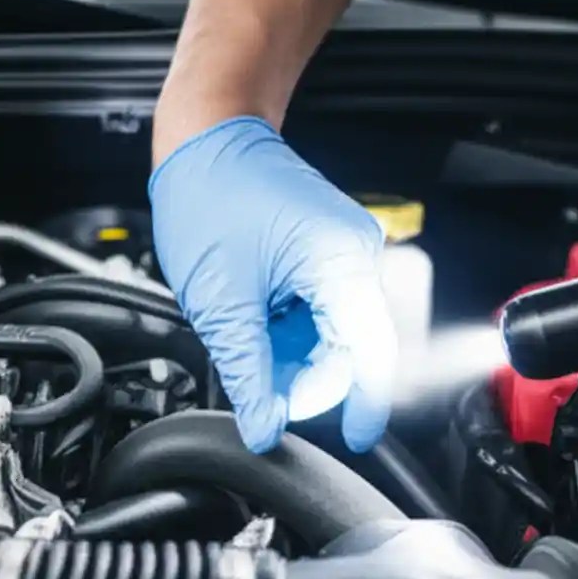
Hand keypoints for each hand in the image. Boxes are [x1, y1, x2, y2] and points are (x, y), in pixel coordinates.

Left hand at [149, 116, 396, 452]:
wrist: (206, 137)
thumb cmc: (211, 193)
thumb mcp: (221, 299)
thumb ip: (248, 372)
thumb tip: (263, 427)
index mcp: (340, 262)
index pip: (371, 355)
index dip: (364, 406)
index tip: (356, 440)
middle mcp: (356, 255)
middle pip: (350, 350)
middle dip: (304, 377)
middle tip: (255, 386)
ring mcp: (343, 252)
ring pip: (331, 335)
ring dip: (290, 353)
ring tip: (243, 334)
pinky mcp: (327, 253)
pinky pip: (320, 311)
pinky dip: (287, 329)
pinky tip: (254, 317)